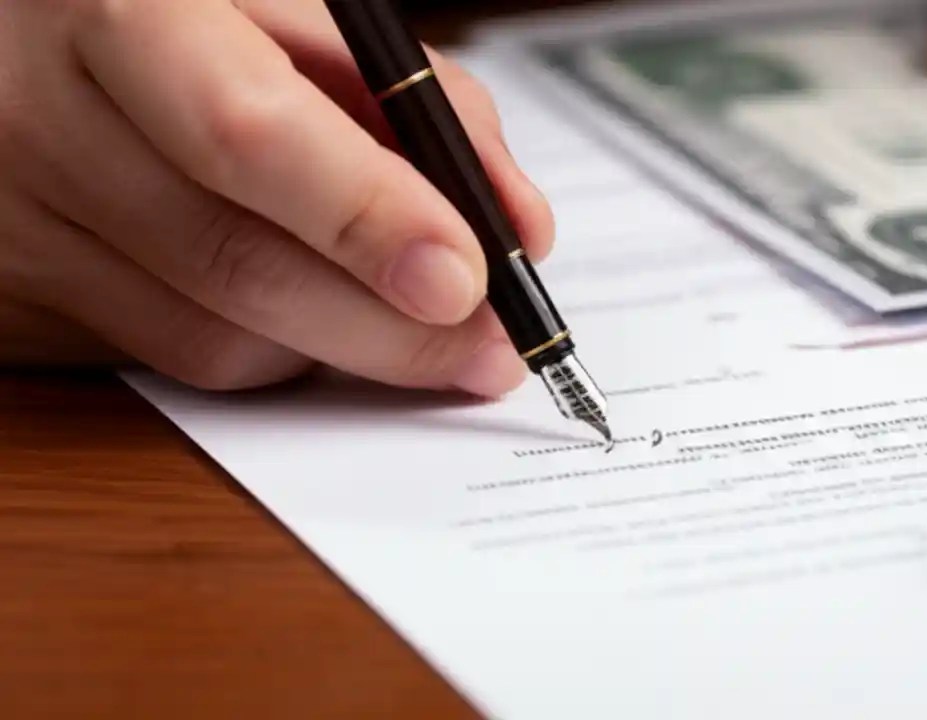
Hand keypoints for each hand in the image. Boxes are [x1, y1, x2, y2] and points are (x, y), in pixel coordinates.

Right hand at [0, 0, 553, 396]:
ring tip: (405, 321)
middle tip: (486, 350)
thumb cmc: (195, 25)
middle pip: (239, 267)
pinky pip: (173, 367)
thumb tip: (518, 232)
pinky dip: (269, 353)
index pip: (250, 134)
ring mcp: (17, 223)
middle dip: (392, 330)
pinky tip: (300, 307)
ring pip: (213, 342)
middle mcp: (43, 119)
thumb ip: (425, 109)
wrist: (30, 48)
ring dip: (339, 347)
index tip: (467, 280)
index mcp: (123, 8)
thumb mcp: (306, 19)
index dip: (370, 218)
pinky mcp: (16, 304)